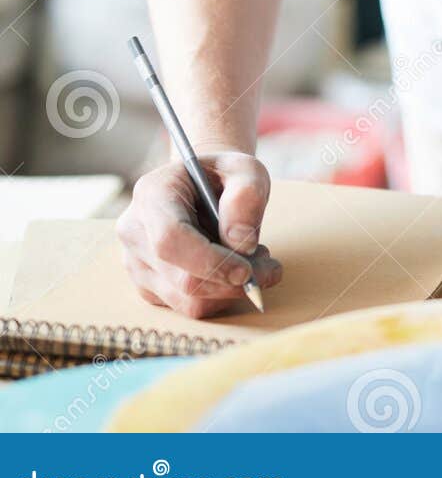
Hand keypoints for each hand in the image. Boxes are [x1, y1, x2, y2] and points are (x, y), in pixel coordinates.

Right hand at [117, 150, 281, 317]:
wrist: (203, 187)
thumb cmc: (222, 176)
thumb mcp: (245, 169)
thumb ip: (248, 195)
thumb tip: (241, 243)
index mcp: (152, 194)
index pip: (170, 239)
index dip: (209, 261)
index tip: (246, 270)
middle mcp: (135, 232)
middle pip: (181, 278)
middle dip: (232, 281)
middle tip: (269, 267)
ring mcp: (137, 263)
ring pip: (187, 301)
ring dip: (230, 290)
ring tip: (254, 262)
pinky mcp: (149, 287)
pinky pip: (188, 308)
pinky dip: (219, 296)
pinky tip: (232, 270)